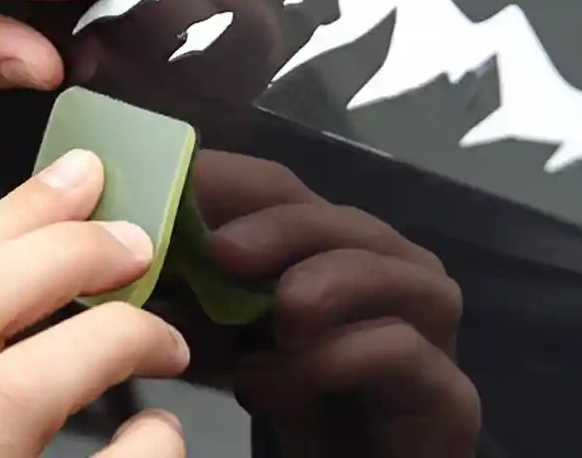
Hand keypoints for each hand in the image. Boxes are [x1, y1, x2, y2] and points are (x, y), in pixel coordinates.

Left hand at [187, 152, 480, 456]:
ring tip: (273, 316)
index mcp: (334, 241)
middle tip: (221, 249)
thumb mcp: (229, 340)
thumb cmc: (294, 400)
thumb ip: (197, 294)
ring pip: (384, 270)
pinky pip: (398, 350)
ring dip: (321, 284)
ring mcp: (430, 326)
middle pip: (338, 219)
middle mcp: (390, 267)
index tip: (171, 188)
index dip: (228, 181)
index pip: (282, 189)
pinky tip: (266, 386)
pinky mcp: (448, 392)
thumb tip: (133, 248)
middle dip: (278, 228)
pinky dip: (330, 360)